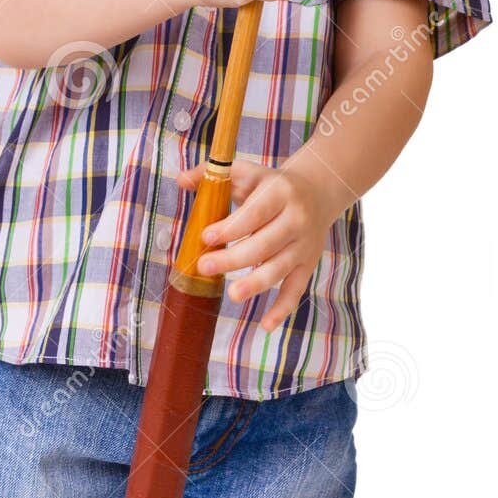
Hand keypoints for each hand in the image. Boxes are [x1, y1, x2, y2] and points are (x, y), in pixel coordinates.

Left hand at [176, 156, 338, 331]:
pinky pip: (296, 290)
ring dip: (256, 284)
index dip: (231, 227)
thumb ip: (211, 173)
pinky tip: (265, 325)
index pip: (255, 213)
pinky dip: (282, 309)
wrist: (317, 191)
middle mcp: (296, 219)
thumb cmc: (271, 184)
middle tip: (204, 267)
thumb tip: (180, 181)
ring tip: (233, 294)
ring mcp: (304, 245)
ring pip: (279, 269)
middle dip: (233, 258)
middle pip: (264, 244)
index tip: (205, 237)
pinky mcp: (308, 264)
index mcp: (280, 193)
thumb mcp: (246, 172)